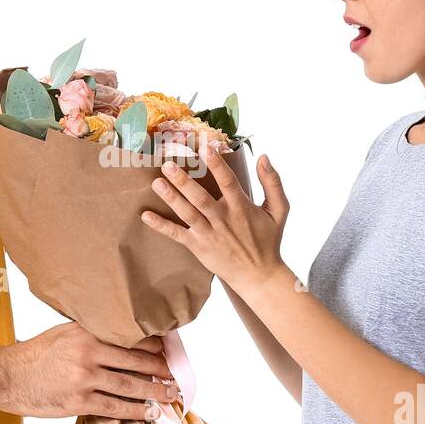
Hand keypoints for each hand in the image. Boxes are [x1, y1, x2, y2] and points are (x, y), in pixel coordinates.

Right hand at [8, 322, 180, 419]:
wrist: (7, 377)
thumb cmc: (34, 354)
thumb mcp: (63, 332)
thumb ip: (90, 333)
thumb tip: (121, 336)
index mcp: (86, 332)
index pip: (129, 337)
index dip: (152, 345)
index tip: (167, 350)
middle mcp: (88, 353)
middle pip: (135, 361)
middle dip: (160, 369)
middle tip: (175, 373)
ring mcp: (84, 379)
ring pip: (129, 386)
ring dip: (154, 391)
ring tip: (170, 394)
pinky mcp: (78, 402)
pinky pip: (114, 407)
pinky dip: (135, 410)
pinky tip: (149, 411)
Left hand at [141, 147, 289, 292]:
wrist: (259, 276)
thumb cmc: (268, 240)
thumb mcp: (279, 210)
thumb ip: (272, 182)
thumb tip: (264, 157)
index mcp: (241, 208)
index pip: (228, 182)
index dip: (217, 165)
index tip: (205, 147)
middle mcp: (223, 220)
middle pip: (200, 197)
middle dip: (184, 181)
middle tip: (167, 164)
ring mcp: (209, 234)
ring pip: (187, 213)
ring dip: (171, 198)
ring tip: (156, 183)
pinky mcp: (198, 247)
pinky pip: (177, 235)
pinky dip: (162, 226)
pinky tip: (146, 216)